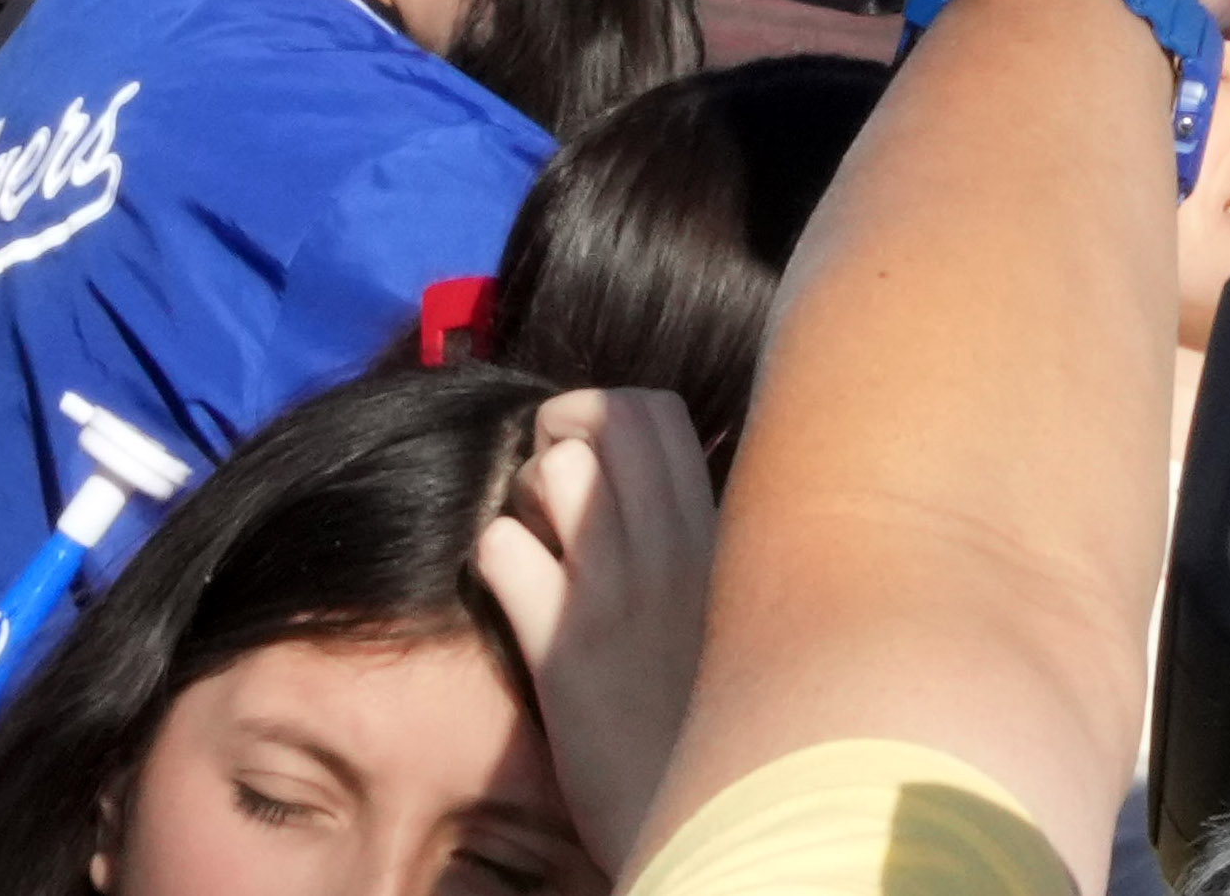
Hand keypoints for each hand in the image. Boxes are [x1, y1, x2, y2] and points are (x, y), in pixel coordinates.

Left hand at [474, 387, 724, 870]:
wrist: (721, 819)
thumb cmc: (716, 713)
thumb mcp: (732, 609)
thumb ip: (702, 543)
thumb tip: (656, 491)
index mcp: (721, 535)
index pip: (658, 411)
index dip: (607, 414)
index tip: (594, 455)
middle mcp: (676, 548)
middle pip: (602, 416)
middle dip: (560, 431)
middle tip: (551, 485)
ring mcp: (620, 594)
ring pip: (551, 472)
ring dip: (525, 497)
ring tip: (536, 545)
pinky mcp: (563, 651)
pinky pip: (503, 552)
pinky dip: (496, 562)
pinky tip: (513, 597)